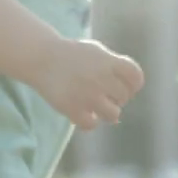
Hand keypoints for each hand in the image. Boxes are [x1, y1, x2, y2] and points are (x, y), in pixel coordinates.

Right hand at [30, 38, 145, 130]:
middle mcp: (101, 78)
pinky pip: (91, 124)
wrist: (42, 57)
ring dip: (107, 112)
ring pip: (113, 115)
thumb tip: (132, 90)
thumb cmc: (72, 55)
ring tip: (96, 105)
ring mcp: (87, 95)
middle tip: (103, 93)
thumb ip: (116, 67)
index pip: (136, 78)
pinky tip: (82, 113)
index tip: (124, 86)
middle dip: (116, 97)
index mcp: (108, 62)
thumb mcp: (97, 52)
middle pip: (123, 97)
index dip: (133, 85)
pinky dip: (88, 121)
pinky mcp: (72, 108)